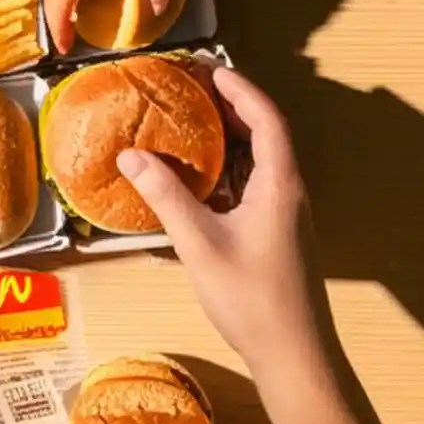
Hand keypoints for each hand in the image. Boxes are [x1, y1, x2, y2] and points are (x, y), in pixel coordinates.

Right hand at [116, 68, 316, 366]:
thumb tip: (131, 156)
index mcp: (279, 184)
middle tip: (192, 89)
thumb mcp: (200, 243)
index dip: (240, 90)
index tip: (210, 70)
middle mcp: (287, 192)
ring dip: (227, 139)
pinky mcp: (275, 234)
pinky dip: (225, 170)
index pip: (266, 119)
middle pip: (264, 134)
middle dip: (230, 108)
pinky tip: (196, 177)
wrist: (292, 352)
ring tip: (188, 123)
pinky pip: (251, 186)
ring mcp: (283, 215)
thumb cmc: (252, 297)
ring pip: (257, 162)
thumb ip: (165, 196)